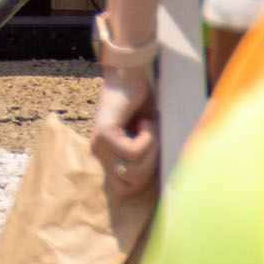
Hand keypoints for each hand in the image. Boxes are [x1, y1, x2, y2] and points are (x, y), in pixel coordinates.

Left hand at [87, 44, 161, 194]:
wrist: (132, 75)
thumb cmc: (143, 105)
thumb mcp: (148, 140)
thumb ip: (146, 161)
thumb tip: (165, 188)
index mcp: (107, 156)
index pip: (123, 188)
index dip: (145, 178)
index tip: (153, 154)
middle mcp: (98, 152)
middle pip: (132, 183)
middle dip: (152, 165)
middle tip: (153, 139)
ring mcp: (98, 143)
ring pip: (134, 170)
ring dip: (151, 151)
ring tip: (148, 129)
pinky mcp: (104, 133)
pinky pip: (134, 152)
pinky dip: (149, 138)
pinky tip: (144, 121)